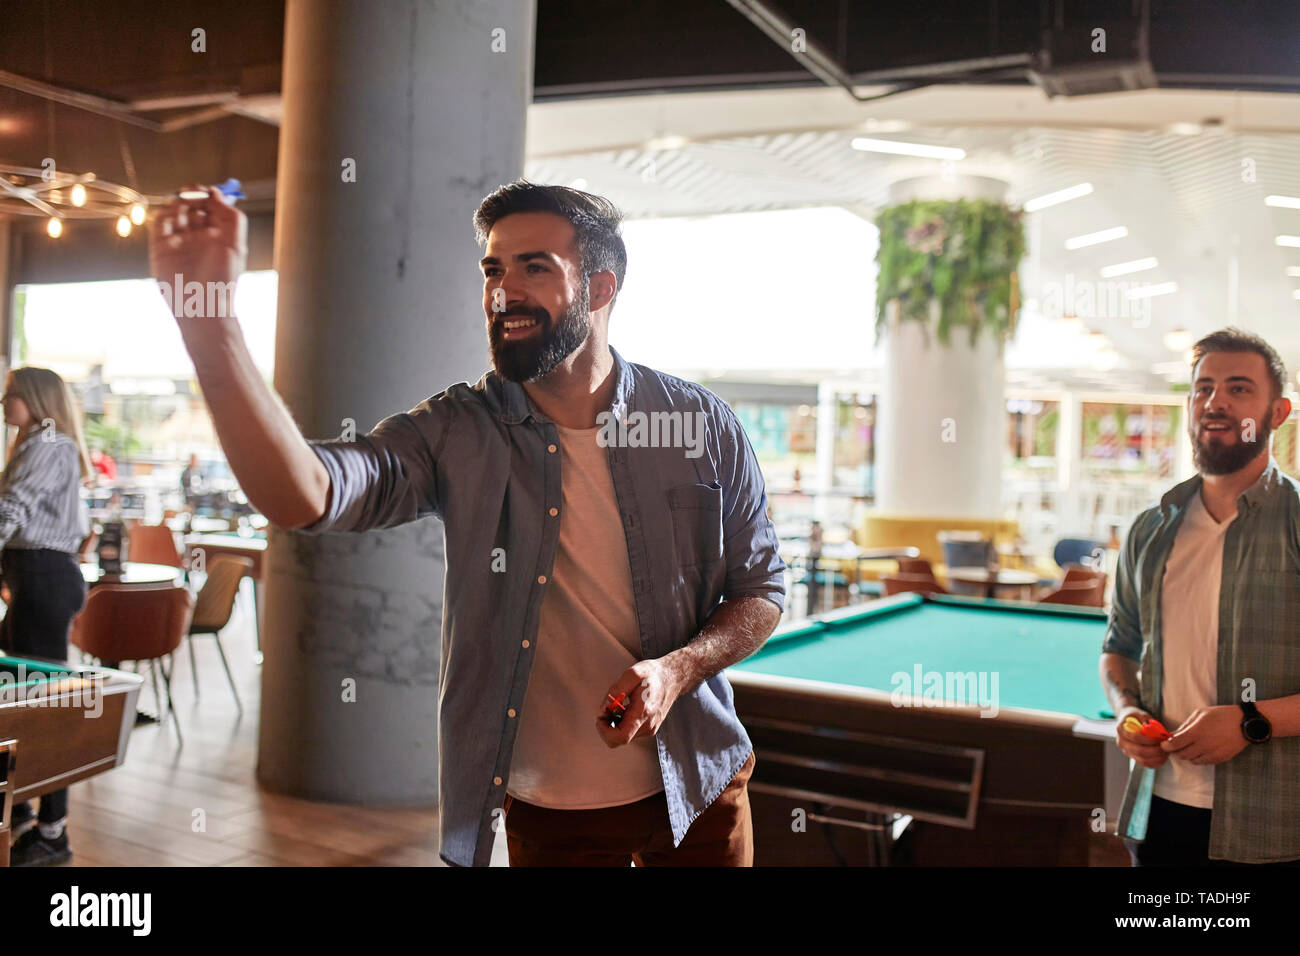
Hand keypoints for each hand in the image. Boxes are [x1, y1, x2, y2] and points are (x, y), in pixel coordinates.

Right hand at [147, 183, 247, 318]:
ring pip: (174, 213)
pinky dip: (164, 214)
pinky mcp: (160, 249)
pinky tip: (173, 212)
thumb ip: (231, 218)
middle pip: (191, 207)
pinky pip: (159, 225)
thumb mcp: (235, 245)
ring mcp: (178, 242)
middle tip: (193, 191)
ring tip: (184, 202)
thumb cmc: (223, 279)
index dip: (208, 197)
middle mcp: (197, 238)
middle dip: (191, 196)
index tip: (208, 191)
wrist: (201, 306)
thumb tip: (216, 193)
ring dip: (178, 203)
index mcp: (216, 237)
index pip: (210, 208)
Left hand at [595, 658, 684, 747]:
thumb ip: (615, 691)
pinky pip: (629, 732)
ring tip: (619, 704)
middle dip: (606, 725)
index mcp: (643, 712)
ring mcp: (649, 729)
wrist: (673, 678)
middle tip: (606, 707)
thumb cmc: (652, 674)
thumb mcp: (632, 674)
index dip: (604, 730)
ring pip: (622, 736)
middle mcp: (647, 726)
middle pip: (618, 739)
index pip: (620, 737)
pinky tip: (626, 707)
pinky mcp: (649, 729)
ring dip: (614, 723)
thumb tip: (603, 708)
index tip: (600, 715)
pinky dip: (621, 722)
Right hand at [1115, 705, 1167, 767]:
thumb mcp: (1141, 714)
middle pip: (1139, 751)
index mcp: (1121, 730)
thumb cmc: (1136, 717)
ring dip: (1157, 758)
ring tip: (1166, 752)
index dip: (1150, 740)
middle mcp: (1122, 742)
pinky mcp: (1133, 757)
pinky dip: (1155, 763)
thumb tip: (1159, 733)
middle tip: (1167, 747)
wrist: (1128, 721)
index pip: (1136, 738)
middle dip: (1155, 751)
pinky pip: (1145, 764)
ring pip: (1143, 760)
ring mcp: (1127, 751)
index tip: (1162, 738)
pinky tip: (1163, 757)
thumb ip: (1149, 723)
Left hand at [1162, 705, 1249, 765]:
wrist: (1245, 723)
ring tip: (1190, 746)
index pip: (1174, 744)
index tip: (1164, 744)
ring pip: (1192, 760)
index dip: (1166, 746)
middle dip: (1175, 751)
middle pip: (1181, 755)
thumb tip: (1172, 735)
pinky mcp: (1220, 759)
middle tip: (1175, 745)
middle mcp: (1204, 745)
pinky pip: (1204, 762)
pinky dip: (1199, 758)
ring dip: (1187, 755)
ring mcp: (1213, 754)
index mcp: (1197, 732)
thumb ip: (1185, 726)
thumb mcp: (1200, 714)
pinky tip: (1202, 749)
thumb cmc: (1221, 715)